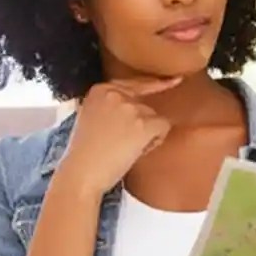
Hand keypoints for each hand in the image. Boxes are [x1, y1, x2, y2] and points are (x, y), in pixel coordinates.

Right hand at [55, 76, 181, 195]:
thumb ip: (110, 105)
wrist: (82, 174)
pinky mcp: (143, 124)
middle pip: (145, 103)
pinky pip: (163, 127)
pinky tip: (138, 151)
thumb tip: (136, 103)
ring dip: (147, 134)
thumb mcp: (90, 117)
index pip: (133, 83)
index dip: (152, 86)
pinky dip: (155, 141)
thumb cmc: (85, 155)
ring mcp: (130, 107)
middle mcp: (115, 93)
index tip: (174, 81)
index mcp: (99, 89)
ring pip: (155, 116)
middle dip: (141, 123)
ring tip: (125, 149)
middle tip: (119, 143)